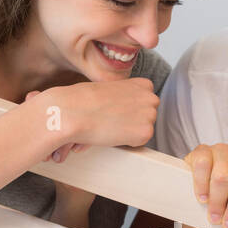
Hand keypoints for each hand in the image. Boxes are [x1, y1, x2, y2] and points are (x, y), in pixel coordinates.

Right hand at [27, 78, 158, 157]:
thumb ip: (124, 98)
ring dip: (129, 131)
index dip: (130, 110)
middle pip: (148, 117)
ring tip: (110, 126)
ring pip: (144, 130)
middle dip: (133, 121)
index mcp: (144, 85)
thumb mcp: (110, 90)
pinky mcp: (146, 132)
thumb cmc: (85, 100)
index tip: (117, 111)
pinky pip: (139, 143)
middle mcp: (151, 98)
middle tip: (113, 121)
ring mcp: (150, 115)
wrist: (75, 111)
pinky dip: (126, 142)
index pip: (146, 104)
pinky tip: (113, 134)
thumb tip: (123, 110)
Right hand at [184, 145, 227, 227]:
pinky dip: (201, 186)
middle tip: (227, 223)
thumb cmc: (227, 188)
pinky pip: (203, 167)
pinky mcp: (203, 150)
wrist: (203, 172)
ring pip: (223, 179)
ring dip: (217, 202)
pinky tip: (203, 197)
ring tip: (214, 215)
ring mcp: (223, 150)